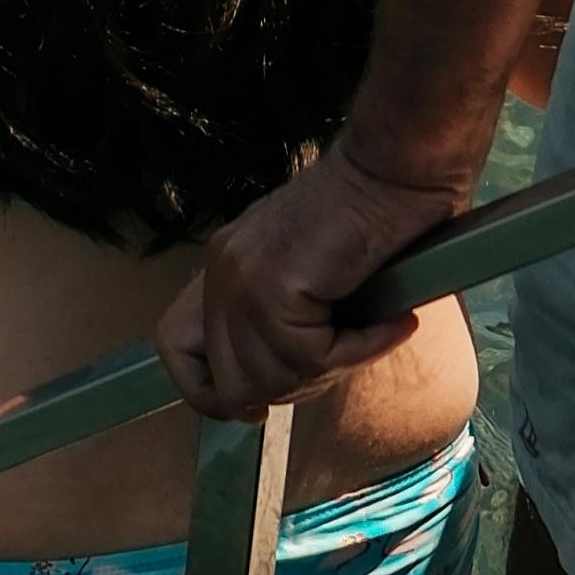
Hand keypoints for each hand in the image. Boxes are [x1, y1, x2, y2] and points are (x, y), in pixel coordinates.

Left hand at [158, 129, 466, 421]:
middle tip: (342, 359)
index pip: (176, 347)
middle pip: (229, 383)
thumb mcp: (310, 268)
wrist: (398, 165)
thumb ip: (283, 314)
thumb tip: (272, 388)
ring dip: (331, 370)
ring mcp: (241, 280)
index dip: (209, 392)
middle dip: (291, 388)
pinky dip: (359, 351)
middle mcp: (221, 271)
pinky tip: (391, 324)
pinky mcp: (274, 287)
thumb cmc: (376, 208)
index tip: (254, 409)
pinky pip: (312, 359)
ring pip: (271, 380)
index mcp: (223, 265)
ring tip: (374, 331)